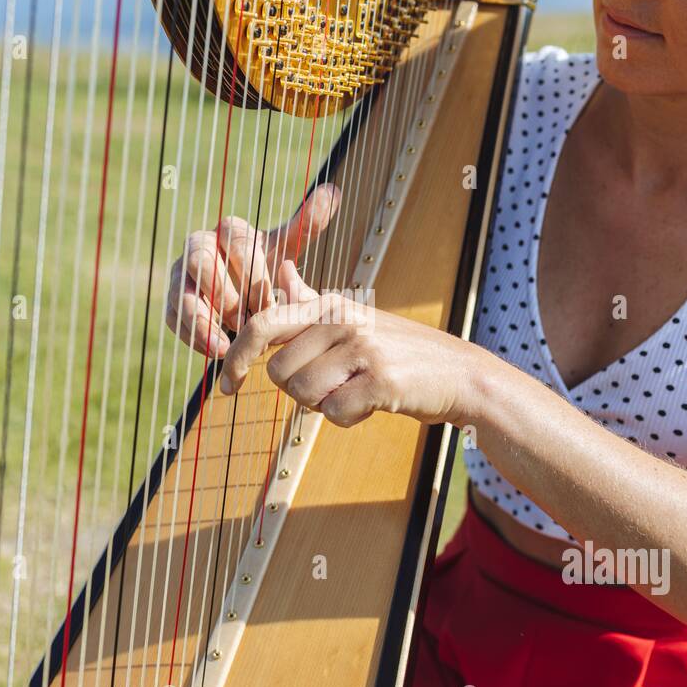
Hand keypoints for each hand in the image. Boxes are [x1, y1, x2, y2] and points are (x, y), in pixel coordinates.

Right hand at [164, 183, 341, 357]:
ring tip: (224, 348)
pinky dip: (193, 335)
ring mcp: (181, 274)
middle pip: (200, 261)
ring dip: (202, 320)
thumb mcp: (288, 248)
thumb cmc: (269, 268)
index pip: (235, 241)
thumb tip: (334, 189)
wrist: (250, 294)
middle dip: (224, 294)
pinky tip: (215, 352)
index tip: (270, 301)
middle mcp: (199, 246)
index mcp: (229, 229)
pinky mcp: (174, 301)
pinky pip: (174, 317)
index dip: (252, 272)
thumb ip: (307, 224)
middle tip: (247, 321)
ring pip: (181, 292)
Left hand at [218, 260, 478, 429]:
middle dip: (297, 391)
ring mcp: (363, 348)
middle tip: (331, 387)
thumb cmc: (402, 351)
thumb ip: (311, 299)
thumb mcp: (355, 317)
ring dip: (325, 405)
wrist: (460, 374)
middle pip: (279, 372)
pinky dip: (348, 419)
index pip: (263, 324)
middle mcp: (343, 320)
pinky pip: (334, 413)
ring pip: (304, 395)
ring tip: (356, 392)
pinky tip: (371, 406)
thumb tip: (281, 267)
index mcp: (330, 305)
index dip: (236, 358)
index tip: (227, 386)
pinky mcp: (380, 380)